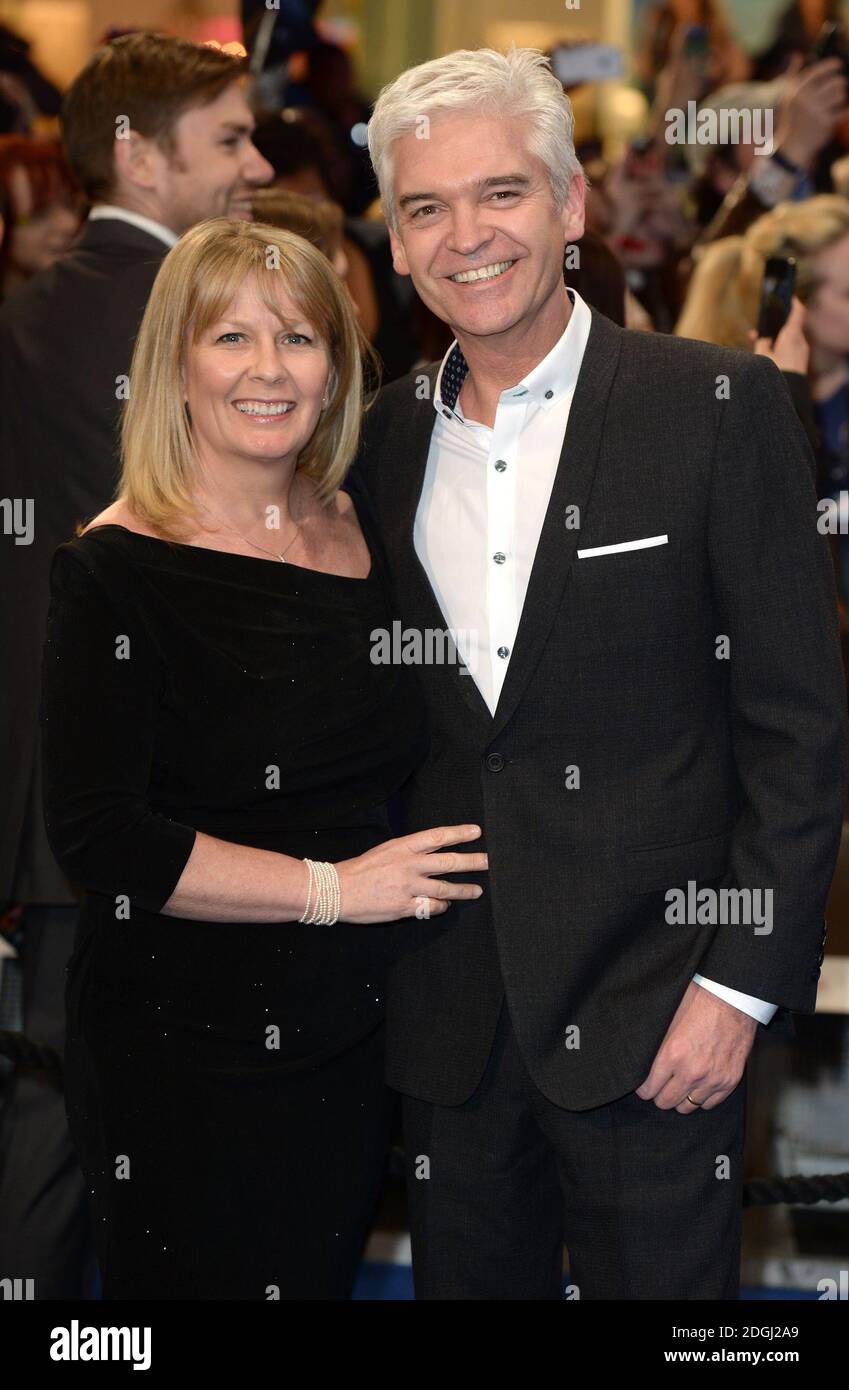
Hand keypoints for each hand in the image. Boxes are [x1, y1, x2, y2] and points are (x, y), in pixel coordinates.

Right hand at [336, 823, 487, 923]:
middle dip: (472, 861)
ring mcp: (408, 887)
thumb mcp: (386, 851)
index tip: (476, 832)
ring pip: (445, 888)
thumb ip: (409, 852)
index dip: (459, 833)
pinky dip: (440, 907)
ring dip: (463, 890)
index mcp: (402, 847)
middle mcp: (408, 865)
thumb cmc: (360, 869)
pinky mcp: (405, 907)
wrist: (338, 891)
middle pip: (448, 862)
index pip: (437, 836)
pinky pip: (431, 908)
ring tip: (477, 891)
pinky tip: (444, 906)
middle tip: (488, 861)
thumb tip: (432, 852)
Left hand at [635, 980, 757, 1112]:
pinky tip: (697, 1087)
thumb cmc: (699, 1001)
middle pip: (666, 1102)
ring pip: (688, 1106)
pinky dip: (702, 1098)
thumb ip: (657, 1046)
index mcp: (672, 1054)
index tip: (644, 1086)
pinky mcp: (730, 1080)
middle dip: (659, 1095)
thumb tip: (643, 1062)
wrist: (732, 997)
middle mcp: (692, 1072)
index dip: (644, 1088)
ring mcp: (713, 1079)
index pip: (648, 1089)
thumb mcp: (668, 1020)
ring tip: (679, 1087)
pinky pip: (710, 1103)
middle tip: (660, 1087)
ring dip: (681, 1098)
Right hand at [748, 294, 809, 374]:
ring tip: (760, 343)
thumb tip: (764, 339)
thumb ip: (762, 344)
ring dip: (777, 338)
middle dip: (776, 325)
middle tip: (764, 324)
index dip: (793, 302)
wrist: (790, 394)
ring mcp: (802, 352)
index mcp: (791, 335)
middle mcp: (800, 341)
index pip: (797, 311)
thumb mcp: (762, 357)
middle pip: (790, 326)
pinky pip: (791, 349)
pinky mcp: (800, 361)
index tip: (787, 296)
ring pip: (789, 339)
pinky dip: (781, 347)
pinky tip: (769, 354)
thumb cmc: (775, 373)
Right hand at [774, 54, 848, 170]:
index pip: (818, 71)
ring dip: (841, 97)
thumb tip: (797, 55)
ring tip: (837, 101)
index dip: (831, 66)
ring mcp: (815, 112)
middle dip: (839, 84)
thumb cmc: (791, 120)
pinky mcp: (825, 123)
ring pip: (840, 95)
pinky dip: (845, 112)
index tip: (838, 65)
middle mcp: (805, 100)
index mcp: (796, 92)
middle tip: (840, 86)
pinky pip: (843, 111)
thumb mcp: (789, 98)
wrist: (792, 148)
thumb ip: (793, 75)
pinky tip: (842, 113)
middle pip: (834, 82)